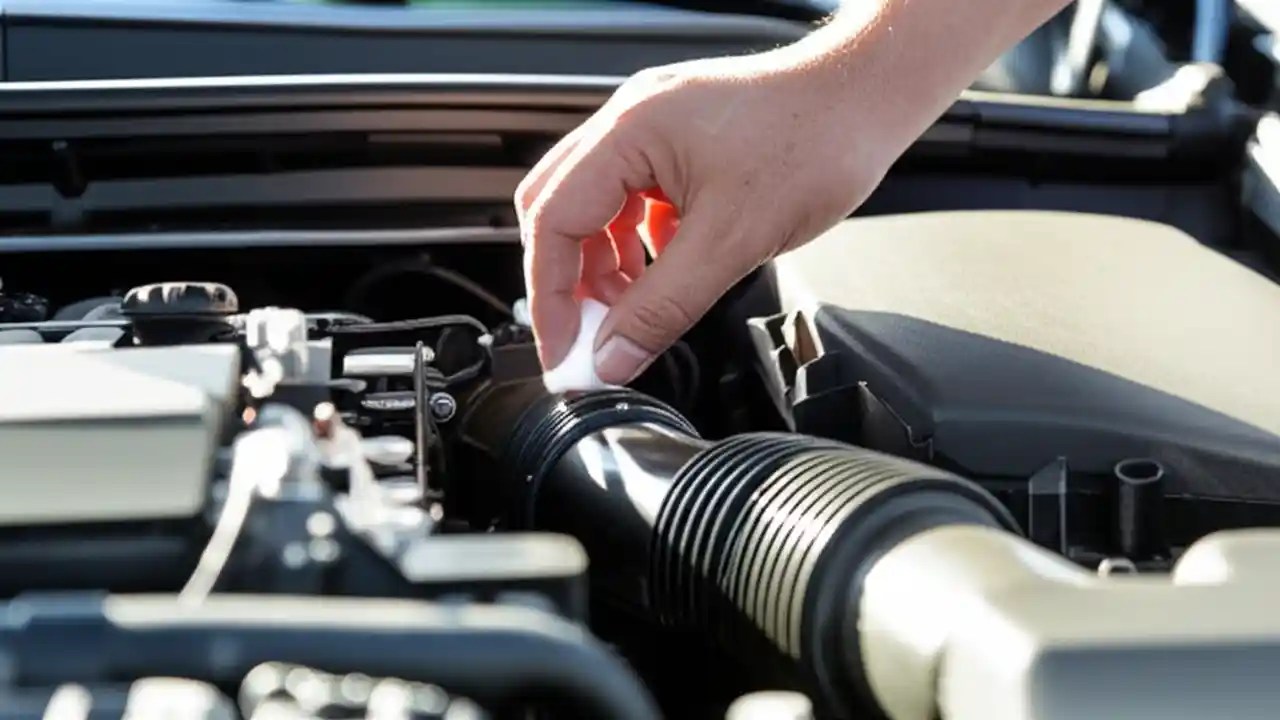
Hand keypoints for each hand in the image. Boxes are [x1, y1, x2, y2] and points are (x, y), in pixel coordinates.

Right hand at [514, 51, 899, 384]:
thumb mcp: (733, 241)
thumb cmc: (818, 139)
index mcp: (629, 130)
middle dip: (570, 282)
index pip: (552, 221)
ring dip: (605, 266)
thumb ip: (663, 306)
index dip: (550, 296)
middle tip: (590, 339)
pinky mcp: (678, 140)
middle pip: (559, 212)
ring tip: (632, 313)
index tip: (565, 350)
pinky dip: (636, 244)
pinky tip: (663, 273)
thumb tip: (615, 356)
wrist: (870, 97)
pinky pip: (632, 199)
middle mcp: (630, 120)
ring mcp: (653, 127)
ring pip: (596, 208)